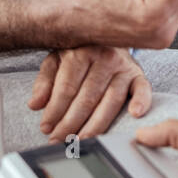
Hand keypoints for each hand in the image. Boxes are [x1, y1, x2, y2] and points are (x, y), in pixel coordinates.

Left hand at [28, 46, 151, 142]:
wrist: (106, 36)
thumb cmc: (79, 52)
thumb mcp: (56, 60)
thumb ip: (44, 82)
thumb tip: (34, 105)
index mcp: (80, 52)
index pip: (66, 88)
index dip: (55, 111)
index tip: (46, 128)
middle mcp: (104, 57)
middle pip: (87, 98)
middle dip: (71, 123)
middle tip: (60, 140)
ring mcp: (123, 67)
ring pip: (110, 102)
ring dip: (95, 125)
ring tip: (82, 141)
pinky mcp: (138, 74)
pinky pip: (142, 89)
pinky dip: (141, 101)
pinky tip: (134, 115)